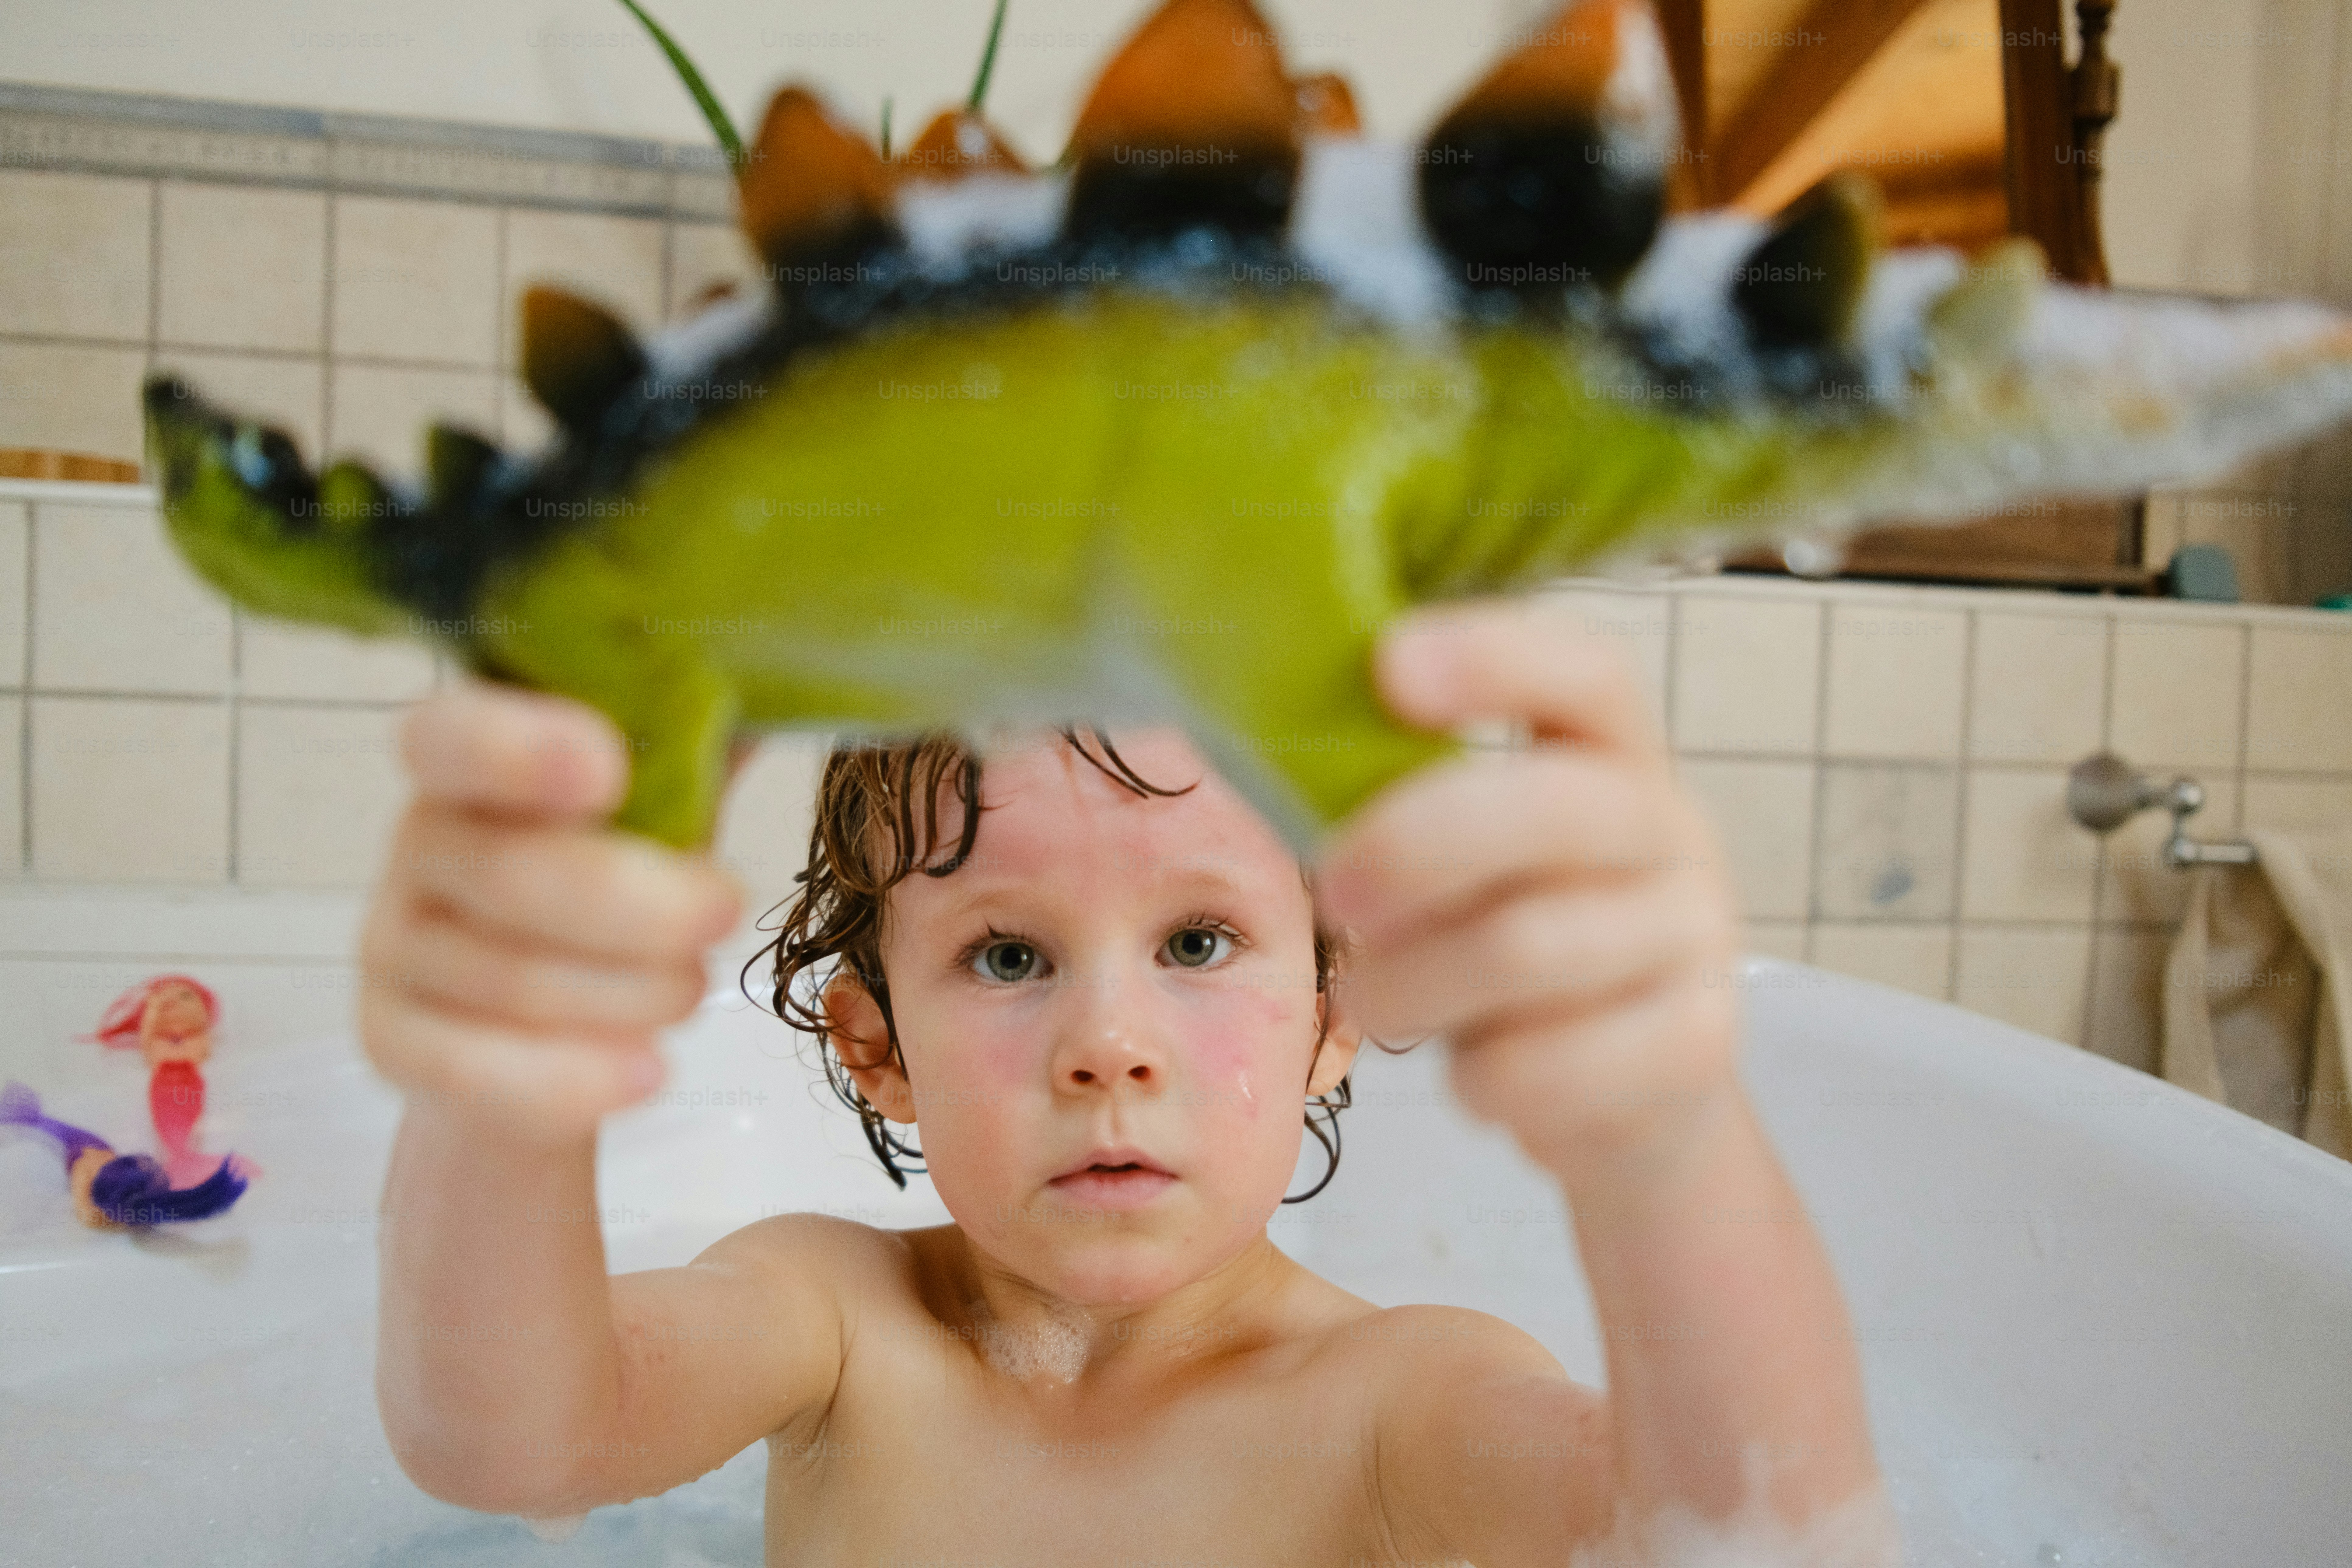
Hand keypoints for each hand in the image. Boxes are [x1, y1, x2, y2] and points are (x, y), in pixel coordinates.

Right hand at [356, 679, 745, 1143]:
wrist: (540, 1019)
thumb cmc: (613, 879)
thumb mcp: (660, 803)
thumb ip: (702, 741)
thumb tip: (804, 677)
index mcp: (471, 767)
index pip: (453, 738)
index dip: (519, 749)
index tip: (607, 768)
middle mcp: (420, 846)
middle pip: (507, 876)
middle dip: (632, 906)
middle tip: (723, 912)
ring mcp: (393, 949)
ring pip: (509, 981)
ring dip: (626, 995)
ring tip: (690, 990)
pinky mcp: (395, 1043)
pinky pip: (479, 1072)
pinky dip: (572, 1081)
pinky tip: (646, 1073)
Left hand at [1312, 599, 1743, 1184]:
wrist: (1627, 1087)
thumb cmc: (1510, 941)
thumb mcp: (1471, 859)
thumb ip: (1408, 803)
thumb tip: (1276, 756)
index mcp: (1612, 756)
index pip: (1586, 674)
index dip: (1496, 657)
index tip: (1391, 665)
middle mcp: (1670, 830)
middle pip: (1556, 810)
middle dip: (1416, 847)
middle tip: (1333, 892)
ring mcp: (1695, 938)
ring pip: (1531, 949)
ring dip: (1415, 984)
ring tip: (1372, 998)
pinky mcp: (1696, 1045)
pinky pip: (1551, 1064)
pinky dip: (1480, 1080)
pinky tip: (1474, 1072)